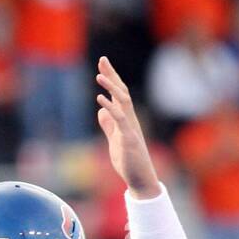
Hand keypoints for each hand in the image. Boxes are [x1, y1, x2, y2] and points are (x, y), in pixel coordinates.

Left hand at [95, 56, 160, 198]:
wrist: (139, 179)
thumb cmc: (128, 161)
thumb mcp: (115, 140)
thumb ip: (109, 126)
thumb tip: (102, 111)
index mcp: (126, 119)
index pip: (119, 94)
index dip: (111, 79)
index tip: (102, 64)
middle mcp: (130, 119)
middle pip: (122, 91)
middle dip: (112, 75)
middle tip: (102, 59)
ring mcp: (130, 127)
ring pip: (123, 101)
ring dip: (111, 87)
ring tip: (99, 75)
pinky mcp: (129, 138)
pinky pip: (120, 119)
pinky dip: (110, 107)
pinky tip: (100, 99)